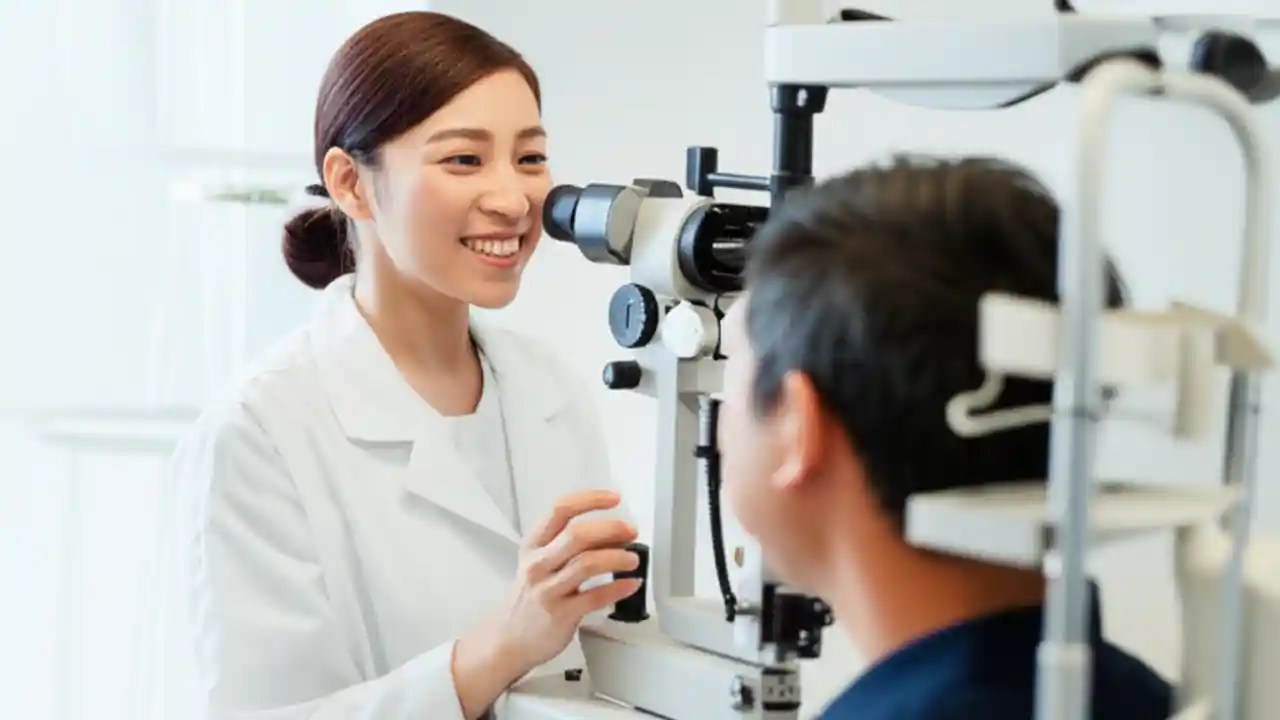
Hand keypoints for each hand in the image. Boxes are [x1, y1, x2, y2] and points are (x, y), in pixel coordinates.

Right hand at [451, 490, 640, 718]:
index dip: (590, 500)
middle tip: (630, 532)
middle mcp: (537, 564)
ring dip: (617, 558)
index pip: (560, 509)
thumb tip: (614, 534)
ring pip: (587, 564)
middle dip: (610, 529)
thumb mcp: (539, 564)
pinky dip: (618, 588)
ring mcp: (548, 590)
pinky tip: (631, 584)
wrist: (509, 640)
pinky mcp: (561, 615)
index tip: (613, 498)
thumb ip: (569, 547)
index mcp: (533, 545)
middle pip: (577, 535)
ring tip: (633, 560)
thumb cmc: (530, 598)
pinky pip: (595, 597)